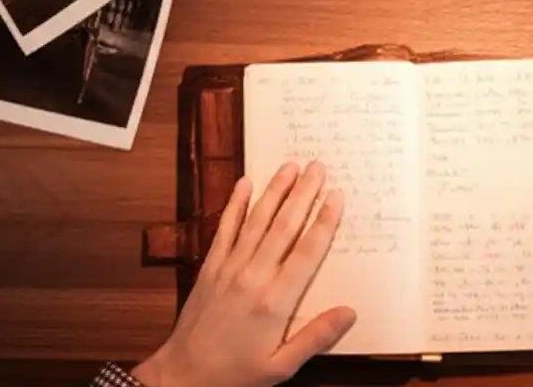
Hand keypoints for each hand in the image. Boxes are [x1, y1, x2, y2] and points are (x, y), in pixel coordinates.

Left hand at [132, 161, 355, 386]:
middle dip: (303, 194)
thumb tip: (350, 312)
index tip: (336, 196)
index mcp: (275, 302)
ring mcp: (229, 268)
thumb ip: (315, 337)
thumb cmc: (235, 373)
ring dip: (275, 192)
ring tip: (291, 166)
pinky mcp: (211, 267)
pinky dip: (235, 204)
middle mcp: (253, 277)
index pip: (306, 252)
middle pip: (284, 227)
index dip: (323, 222)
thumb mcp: (281, 366)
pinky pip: (225, 229)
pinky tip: (244, 183)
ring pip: (256, 221)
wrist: (183, 374)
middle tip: (319, 167)